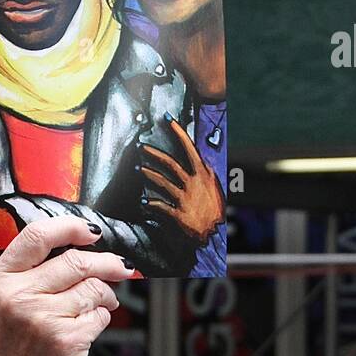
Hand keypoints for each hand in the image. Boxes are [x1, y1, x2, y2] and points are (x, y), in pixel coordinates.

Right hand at [0, 218, 132, 355]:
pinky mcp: (66, 341)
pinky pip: (100, 316)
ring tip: (96, 307)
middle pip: (76, 260)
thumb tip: (83, 249)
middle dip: (107, 263)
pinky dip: (102, 320)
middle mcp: (16, 296)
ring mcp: (42, 318)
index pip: (37, 235)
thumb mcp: (1, 307)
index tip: (91, 231)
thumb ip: (30, 276)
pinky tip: (86, 330)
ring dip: (105, 296)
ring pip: (93, 288)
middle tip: (120, 267)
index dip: (70, 227)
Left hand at [140, 116, 224, 245]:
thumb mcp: (214, 187)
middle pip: (170, 163)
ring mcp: (185, 197)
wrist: (216, 234)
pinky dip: (150, 204)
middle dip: (154, 153)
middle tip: (141, 147)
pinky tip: (144, 202)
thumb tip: (198, 161)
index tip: (168, 120)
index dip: (178, 132)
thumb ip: (204, 173)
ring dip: (148, 174)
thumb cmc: (215, 210)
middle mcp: (193, 182)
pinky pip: (159, 206)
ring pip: (162, 181)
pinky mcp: (178, 213)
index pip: (189, 147)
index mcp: (203, 173)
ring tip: (139, 169)